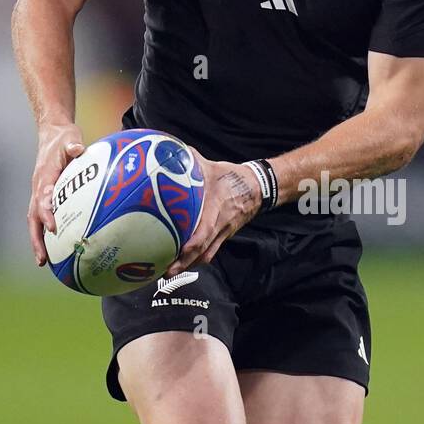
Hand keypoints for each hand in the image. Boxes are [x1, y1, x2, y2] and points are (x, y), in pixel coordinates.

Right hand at [27, 121, 84, 264]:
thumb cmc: (64, 138)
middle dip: (36, 239)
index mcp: (44, 176)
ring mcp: (38, 193)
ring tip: (43, 262)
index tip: (54, 227)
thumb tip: (78, 149)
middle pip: (33, 218)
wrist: (52, 133)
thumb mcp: (69, 138)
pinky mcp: (43, 196)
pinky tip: (56, 249)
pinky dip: (45, 234)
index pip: (43, 198)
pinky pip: (41, 218)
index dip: (47, 213)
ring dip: (37, 241)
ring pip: (34, 221)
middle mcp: (38, 188)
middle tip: (42, 259)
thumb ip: (72, 145)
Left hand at [164, 153, 262, 275]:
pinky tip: (183, 263)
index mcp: (217, 208)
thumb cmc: (233, 177)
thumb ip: (191, 161)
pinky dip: (196, 259)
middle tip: (165, 272)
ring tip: (169, 272)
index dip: (192, 244)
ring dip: (189, 265)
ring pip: (206, 255)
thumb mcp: (213, 167)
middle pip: (202, 250)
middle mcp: (220, 225)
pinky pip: (210, 251)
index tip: (178, 252)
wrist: (258, 187)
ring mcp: (223, 233)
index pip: (205, 230)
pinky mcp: (224, 236)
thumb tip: (167, 151)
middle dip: (184, 263)